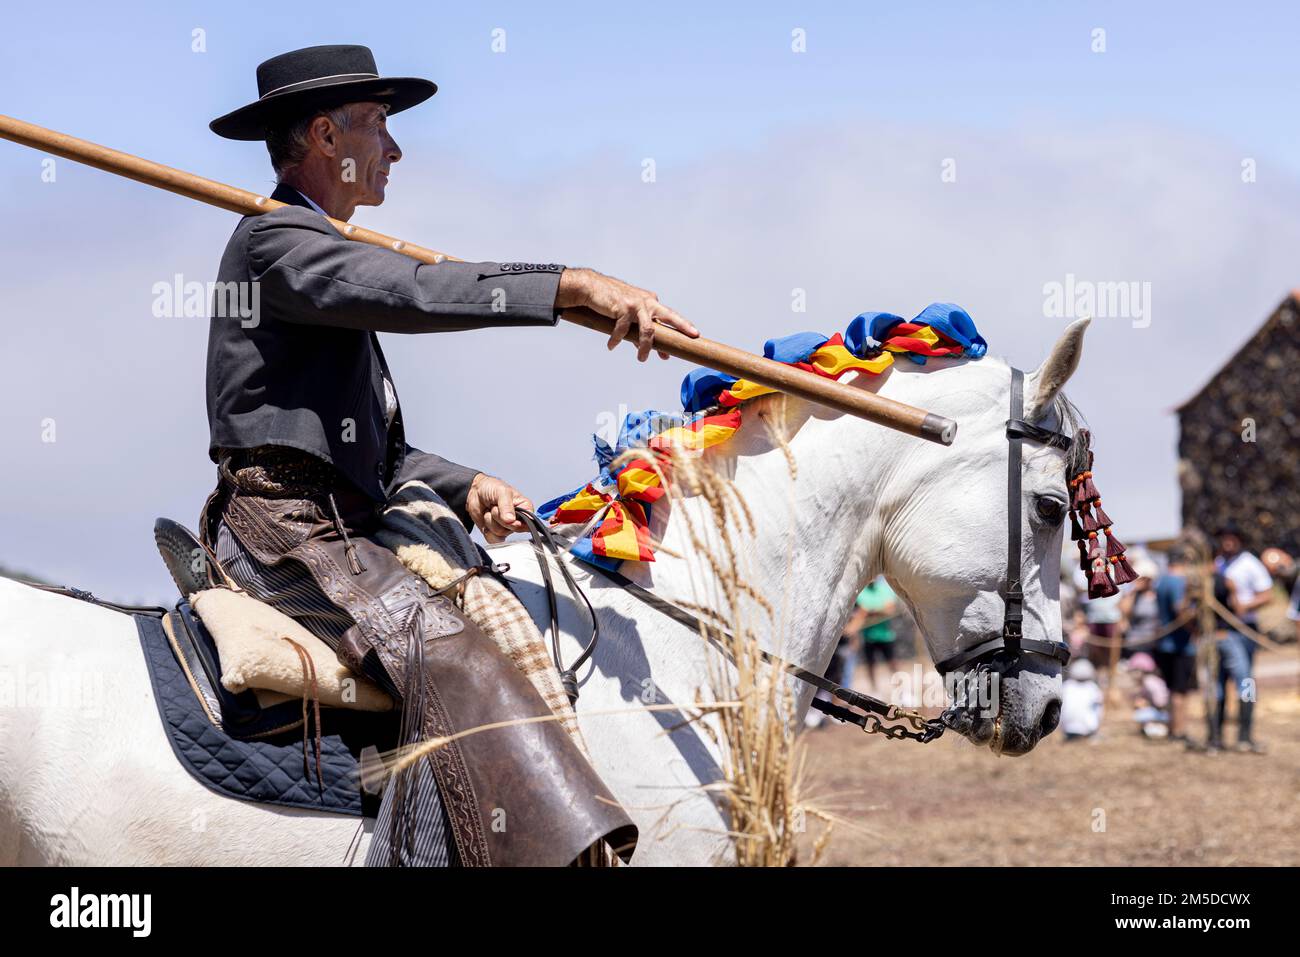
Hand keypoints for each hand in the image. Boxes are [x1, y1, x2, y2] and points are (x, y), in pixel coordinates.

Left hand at [466, 473, 532, 542]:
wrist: (474, 492)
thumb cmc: (491, 488)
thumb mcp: (501, 492)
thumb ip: (507, 506)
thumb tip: (511, 521)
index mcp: (524, 508)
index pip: (529, 521)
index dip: (519, 521)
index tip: (510, 516)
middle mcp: (518, 520)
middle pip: (514, 528)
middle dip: (500, 518)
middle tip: (495, 506)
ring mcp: (507, 528)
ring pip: (502, 533)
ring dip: (491, 521)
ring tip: (489, 510)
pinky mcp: (496, 534)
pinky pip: (494, 539)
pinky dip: (487, 530)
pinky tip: (486, 519)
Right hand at [555, 267, 698, 360]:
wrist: (592, 288)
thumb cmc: (612, 303)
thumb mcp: (630, 318)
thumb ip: (641, 334)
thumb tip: (654, 352)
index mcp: (652, 302)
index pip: (669, 317)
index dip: (681, 327)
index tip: (695, 335)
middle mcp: (647, 301)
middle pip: (669, 315)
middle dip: (682, 325)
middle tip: (693, 334)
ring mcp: (636, 304)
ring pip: (647, 329)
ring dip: (645, 346)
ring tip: (642, 358)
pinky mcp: (622, 307)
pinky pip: (623, 330)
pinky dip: (617, 340)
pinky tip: (611, 345)